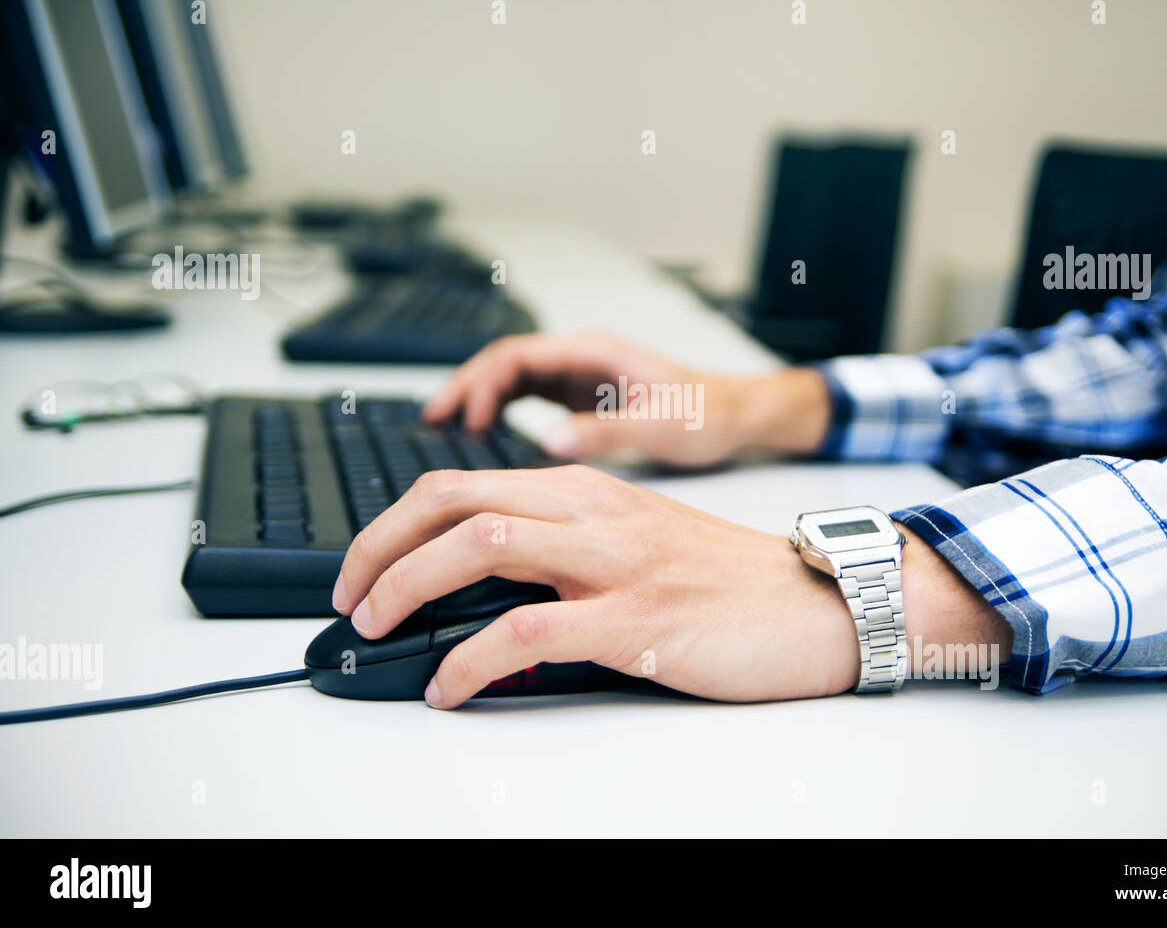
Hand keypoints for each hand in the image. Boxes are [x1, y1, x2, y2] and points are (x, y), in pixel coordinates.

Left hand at [331, 465, 1013, 708]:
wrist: (815, 603)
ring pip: (482, 545)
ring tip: (377, 628)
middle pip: (454, 500)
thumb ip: (558, 549)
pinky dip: (471, 659)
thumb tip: (473, 591)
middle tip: (349, 596)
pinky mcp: (637, 619)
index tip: (362, 566)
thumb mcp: (631, 542)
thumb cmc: (723, 580)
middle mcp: (592, 511)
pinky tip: (450, 687)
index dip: (393, 522)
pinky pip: (528, 630)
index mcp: (585, 489)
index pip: (462, 481)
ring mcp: (615, 561)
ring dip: (408, 586)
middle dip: (379, 546)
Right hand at [422, 331, 832, 466]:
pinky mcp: (581, 400)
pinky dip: (497, 413)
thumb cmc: (710, 414)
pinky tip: (478, 438)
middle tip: (431, 422)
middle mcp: (581, 359)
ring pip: (510, 380)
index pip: (518, 356)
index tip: (464, 421)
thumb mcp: (661, 427)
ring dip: (475, 400)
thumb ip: (605, 432)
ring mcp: (578, 378)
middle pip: (503, 363)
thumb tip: (550, 440)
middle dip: (464, 388)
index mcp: (595, 353)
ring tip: (441, 429)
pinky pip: (526, 398)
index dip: (482, 385)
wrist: (740, 416)